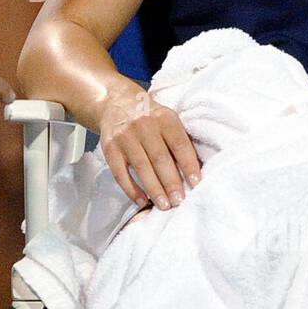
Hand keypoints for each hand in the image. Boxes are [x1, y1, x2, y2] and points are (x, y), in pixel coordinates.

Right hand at [98, 85, 200, 209]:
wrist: (116, 103)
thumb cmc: (149, 117)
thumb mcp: (167, 119)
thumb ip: (179, 140)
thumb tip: (195, 172)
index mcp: (164, 118)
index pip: (179, 144)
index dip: (188, 165)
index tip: (197, 184)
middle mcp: (144, 125)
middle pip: (160, 158)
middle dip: (171, 183)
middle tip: (180, 201)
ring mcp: (125, 137)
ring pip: (141, 167)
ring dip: (154, 189)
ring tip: (164, 205)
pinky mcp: (110, 148)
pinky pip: (120, 172)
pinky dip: (131, 189)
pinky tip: (142, 201)